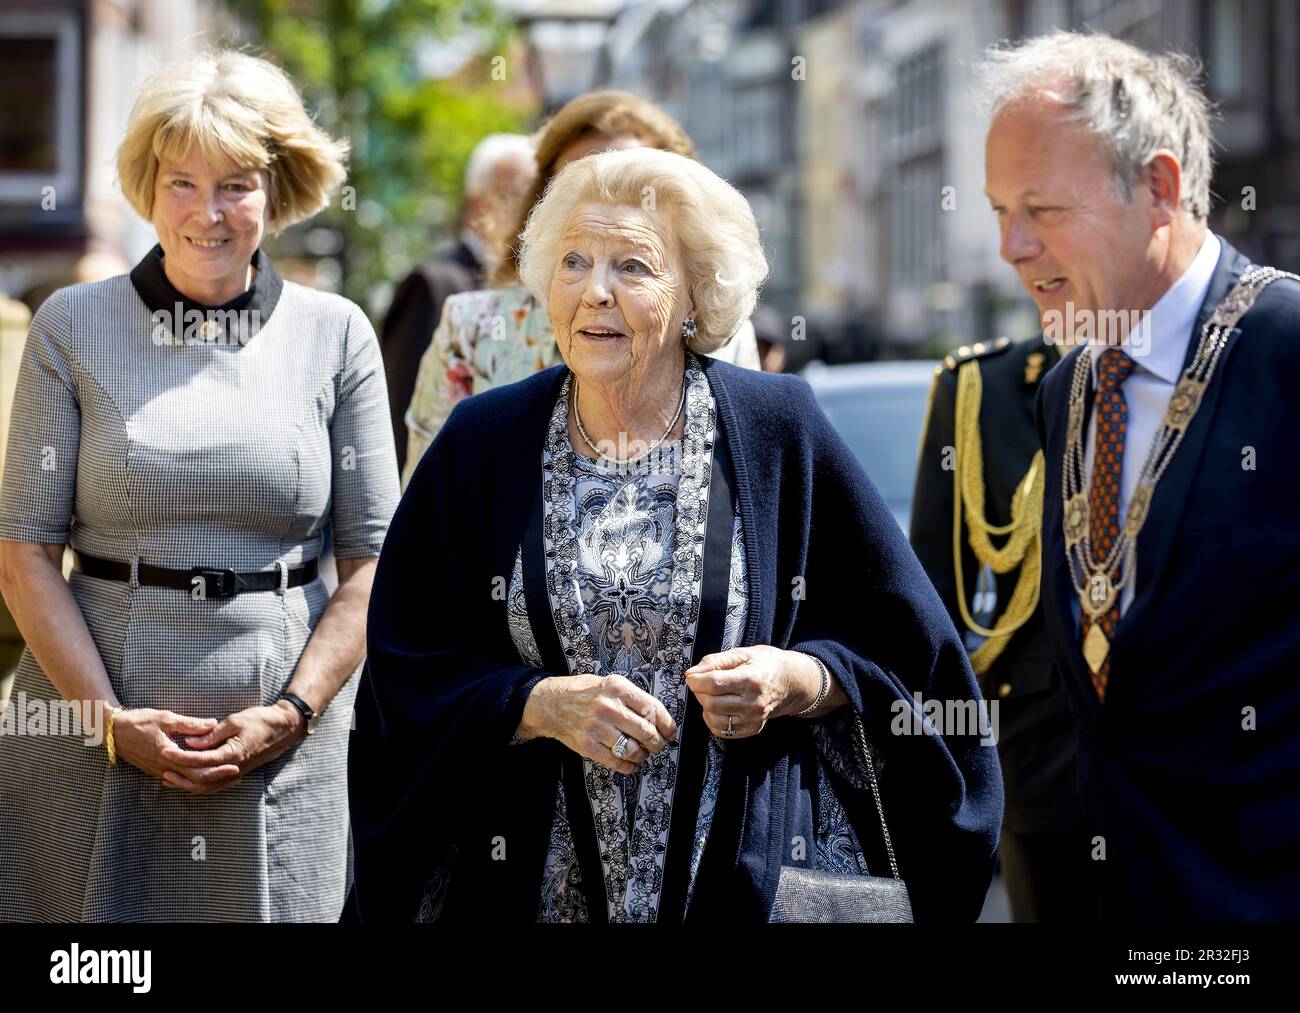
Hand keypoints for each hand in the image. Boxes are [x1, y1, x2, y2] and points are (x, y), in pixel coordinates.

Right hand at [111, 708, 239, 791]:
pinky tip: (206, 776)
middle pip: (195, 781)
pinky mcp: (156, 771)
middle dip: (217, 779)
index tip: (235, 767)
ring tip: (226, 778)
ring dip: (207, 782)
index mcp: (168, 755)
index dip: (217, 770)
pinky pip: (178, 781)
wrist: (112, 731)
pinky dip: (194, 781)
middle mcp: (164, 768)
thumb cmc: (140, 721)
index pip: (197, 769)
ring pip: (187, 784)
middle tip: (237, 775)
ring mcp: (159, 772)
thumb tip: (213, 724)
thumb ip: (190, 724)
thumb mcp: (166, 718)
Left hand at [160, 701, 306, 793]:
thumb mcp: (235, 721)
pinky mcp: (239, 771)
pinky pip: (217, 785)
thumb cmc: (261, 720)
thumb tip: (190, 741)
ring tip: (169, 779)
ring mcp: (237, 772)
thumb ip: (212, 734)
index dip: (181, 756)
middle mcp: (234, 767)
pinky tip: (190, 781)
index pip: (201, 760)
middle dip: (180, 776)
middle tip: (162, 770)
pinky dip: (201, 785)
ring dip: (188, 784)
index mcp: (232, 754)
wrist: (284, 729)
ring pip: (209, 786)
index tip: (165, 751)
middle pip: (202, 780)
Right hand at [528, 673, 677, 774]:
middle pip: (647, 732)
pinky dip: (629, 766)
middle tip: (657, 744)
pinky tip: (631, 763)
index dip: (667, 724)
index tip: (670, 732)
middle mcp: (609, 707)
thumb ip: (631, 698)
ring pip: (633, 750)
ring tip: (642, 753)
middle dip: (657, 743)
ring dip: (643, 755)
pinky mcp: (588, 745)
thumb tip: (657, 717)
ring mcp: (597, 727)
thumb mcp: (609, 683)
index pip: (653, 709)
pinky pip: (616, 762)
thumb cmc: (582, 692)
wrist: (550, 702)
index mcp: (618, 688)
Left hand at [684, 645, 816, 738]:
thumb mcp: (742, 653)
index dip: (696, 680)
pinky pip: (722, 731)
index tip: (691, 676)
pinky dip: (713, 720)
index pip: (713, 683)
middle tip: (703, 683)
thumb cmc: (766, 664)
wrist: (791, 681)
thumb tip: (692, 673)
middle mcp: (754, 703)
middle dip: (699, 692)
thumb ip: (715, 661)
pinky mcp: (753, 729)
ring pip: (714, 718)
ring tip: (713, 695)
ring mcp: (754, 719)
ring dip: (706, 706)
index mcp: (751, 679)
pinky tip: (719, 707)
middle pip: (711, 702)